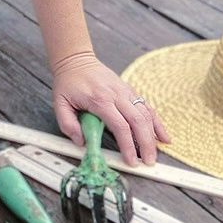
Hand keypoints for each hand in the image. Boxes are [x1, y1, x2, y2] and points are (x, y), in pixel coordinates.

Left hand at [50, 53, 169, 167]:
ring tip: (154, 154)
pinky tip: (163, 136)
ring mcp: (126, 92)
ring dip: (153, 135)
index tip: (131, 160)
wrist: (76, 60)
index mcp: (100, 100)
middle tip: (148, 162)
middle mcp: (117, 95)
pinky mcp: (130, 91)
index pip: (120, 126)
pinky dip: (156, 122)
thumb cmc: (68, 82)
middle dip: (146, 144)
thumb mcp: (59, 103)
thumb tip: (81, 142)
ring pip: (146, 114)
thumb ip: (68, 124)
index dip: (128, 145)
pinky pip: (147, 107)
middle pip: (138, 122)